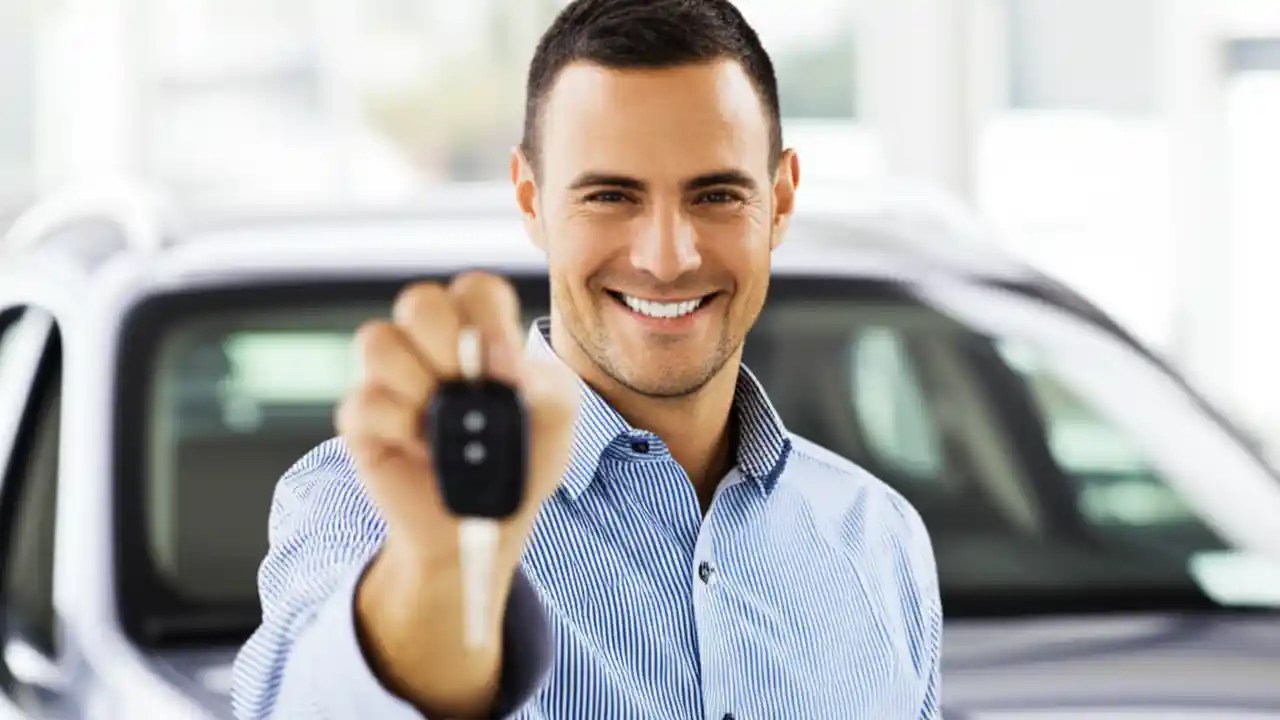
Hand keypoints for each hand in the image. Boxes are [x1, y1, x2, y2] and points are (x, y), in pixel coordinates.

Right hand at [334, 272, 579, 715]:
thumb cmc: (524, 460)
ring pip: (377, 340)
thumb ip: (545, 383)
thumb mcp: (558, 420)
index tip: (504, 366)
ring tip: (444, 423)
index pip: (475, 289)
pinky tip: (422, 448)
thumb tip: (501, 364)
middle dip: (447, 342)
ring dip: (418, 383)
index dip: (487, 317)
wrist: (488, 525)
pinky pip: (364, 400)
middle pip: (420, 301)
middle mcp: (431, 346)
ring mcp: (393, 379)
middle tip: (467, 386)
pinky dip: (400, 426)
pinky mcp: (363, 418)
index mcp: (482, 332)